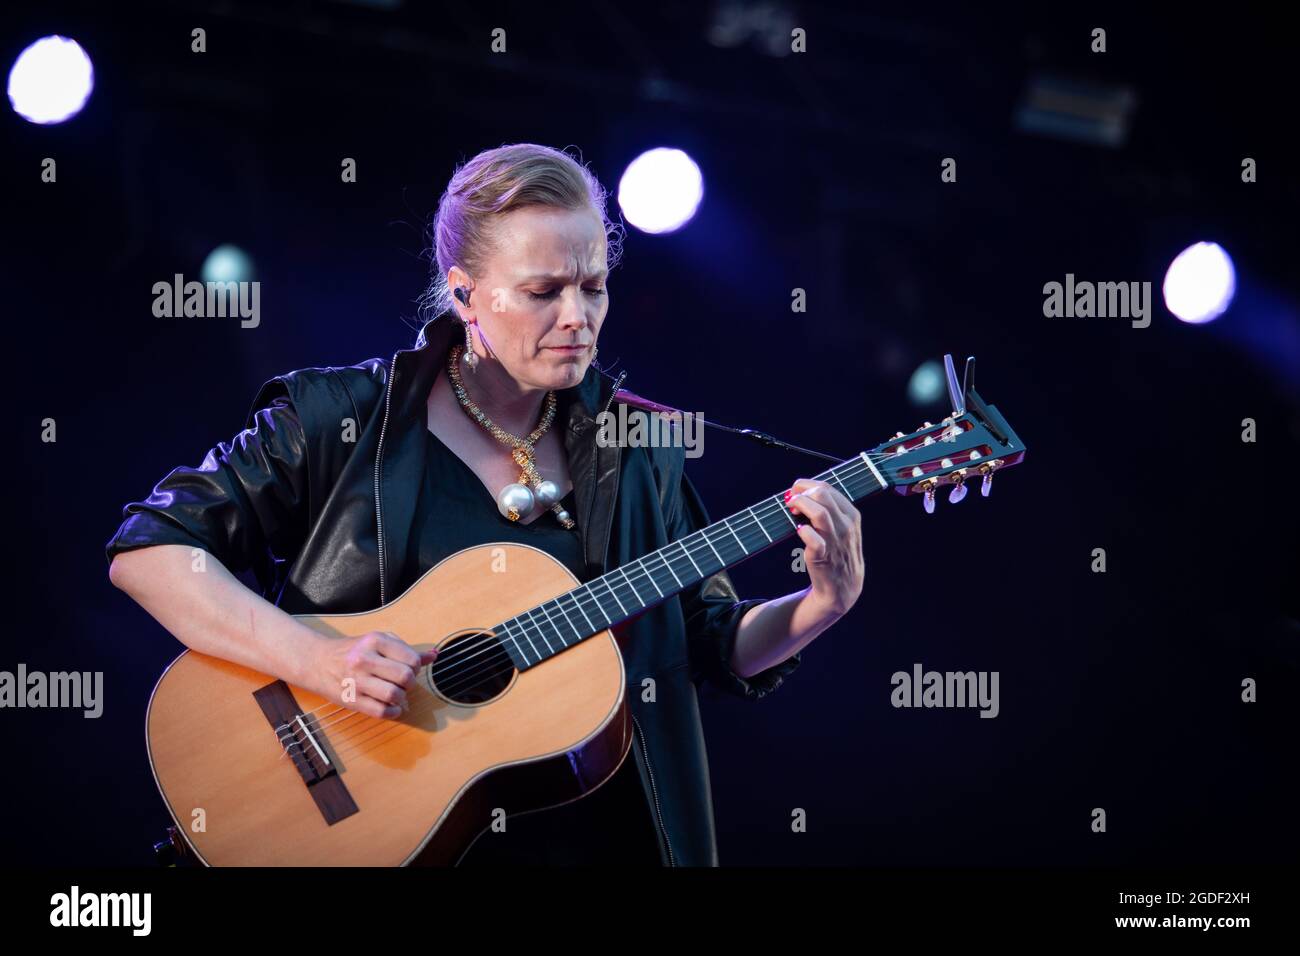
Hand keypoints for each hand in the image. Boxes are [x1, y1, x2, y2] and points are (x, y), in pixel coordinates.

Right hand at [304, 629, 437, 718]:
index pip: (411, 659)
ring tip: (397, 694)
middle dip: (410, 683)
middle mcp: (364, 659)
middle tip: (405, 683)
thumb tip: (434, 655)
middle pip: (405, 677)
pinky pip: (381, 711)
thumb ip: (406, 649)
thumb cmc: (354, 651)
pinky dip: (394, 712)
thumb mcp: (379, 641)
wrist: (318, 662)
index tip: (410, 669)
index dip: (416, 667)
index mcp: (374, 641)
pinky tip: (393, 707)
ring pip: (394, 695)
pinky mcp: (351, 700)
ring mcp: (356, 681)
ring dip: (402, 698)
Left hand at [785, 478, 864, 618]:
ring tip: (791, 508)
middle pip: (823, 494)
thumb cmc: (837, 552)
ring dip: (801, 505)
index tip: (795, 491)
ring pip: (820, 512)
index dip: (806, 485)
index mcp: (851, 514)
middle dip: (801, 492)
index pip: (828, 487)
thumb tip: (800, 492)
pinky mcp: (823, 556)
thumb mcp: (841, 528)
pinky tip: (799, 530)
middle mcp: (846, 525)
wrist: (843, 586)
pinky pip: (813, 539)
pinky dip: (804, 531)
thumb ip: (826, 509)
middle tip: (790, 500)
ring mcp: (835, 541)